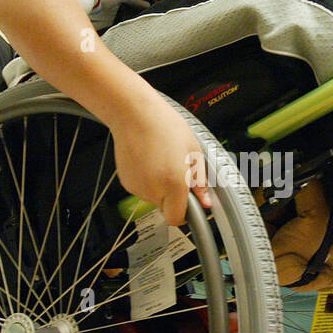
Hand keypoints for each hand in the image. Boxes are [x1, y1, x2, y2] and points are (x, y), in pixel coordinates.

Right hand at [109, 99, 213, 225]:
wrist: (134, 114)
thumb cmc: (164, 125)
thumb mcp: (193, 151)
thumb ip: (200, 181)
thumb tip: (206, 201)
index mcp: (173, 183)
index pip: (177, 218)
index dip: (186, 214)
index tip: (191, 205)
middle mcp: (153, 189)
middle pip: (167, 208)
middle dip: (174, 196)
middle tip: (178, 172)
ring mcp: (137, 187)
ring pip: (154, 199)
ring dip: (161, 188)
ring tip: (162, 162)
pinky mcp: (126, 183)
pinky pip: (142, 190)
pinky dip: (148, 181)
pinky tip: (150, 162)